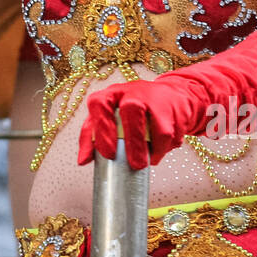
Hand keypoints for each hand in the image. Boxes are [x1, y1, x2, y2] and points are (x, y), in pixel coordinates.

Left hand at [78, 76, 208, 170]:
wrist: (171, 97)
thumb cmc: (133, 110)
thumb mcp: (110, 117)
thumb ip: (93, 136)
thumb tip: (83, 161)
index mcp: (111, 94)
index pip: (99, 103)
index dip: (102, 130)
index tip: (108, 155)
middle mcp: (132, 91)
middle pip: (131, 110)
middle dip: (132, 141)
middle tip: (133, 164)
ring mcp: (155, 99)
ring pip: (156, 125)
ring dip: (151, 149)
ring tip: (145, 163)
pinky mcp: (174, 110)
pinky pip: (168, 134)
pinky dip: (162, 149)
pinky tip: (157, 154)